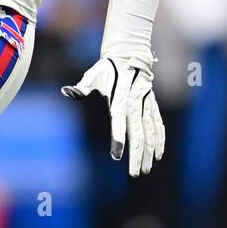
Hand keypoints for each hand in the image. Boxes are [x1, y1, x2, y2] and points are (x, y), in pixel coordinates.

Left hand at [62, 55, 164, 176]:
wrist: (129, 54)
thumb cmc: (108, 68)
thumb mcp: (94, 74)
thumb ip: (82, 86)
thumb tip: (66, 91)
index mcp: (119, 99)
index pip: (118, 122)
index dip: (118, 138)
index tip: (116, 155)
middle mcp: (134, 104)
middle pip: (138, 133)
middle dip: (136, 155)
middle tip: (134, 173)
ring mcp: (145, 105)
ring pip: (150, 132)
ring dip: (149, 152)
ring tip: (145, 169)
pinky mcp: (152, 105)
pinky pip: (158, 124)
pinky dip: (159, 139)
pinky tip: (158, 154)